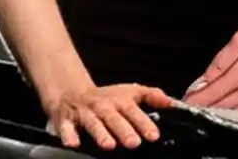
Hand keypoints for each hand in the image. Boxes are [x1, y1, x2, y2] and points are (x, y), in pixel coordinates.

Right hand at [43, 82, 173, 149]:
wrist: (71, 93)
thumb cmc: (106, 98)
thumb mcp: (130, 92)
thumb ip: (151, 96)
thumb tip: (171, 102)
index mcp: (119, 101)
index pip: (133, 112)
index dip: (144, 123)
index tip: (153, 136)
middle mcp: (103, 107)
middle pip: (114, 118)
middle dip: (123, 130)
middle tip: (134, 143)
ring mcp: (85, 114)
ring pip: (93, 123)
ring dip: (100, 133)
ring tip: (109, 145)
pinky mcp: (67, 120)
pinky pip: (66, 128)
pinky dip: (68, 135)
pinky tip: (73, 144)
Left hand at [182, 26, 237, 115]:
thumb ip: (219, 60)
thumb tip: (204, 79)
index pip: (210, 95)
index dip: (194, 101)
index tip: (184, 101)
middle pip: (218, 109)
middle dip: (202, 108)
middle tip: (193, 103)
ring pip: (231, 117)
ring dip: (216, 113)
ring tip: (208, 106)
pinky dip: (233, 117)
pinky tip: (227, 110)